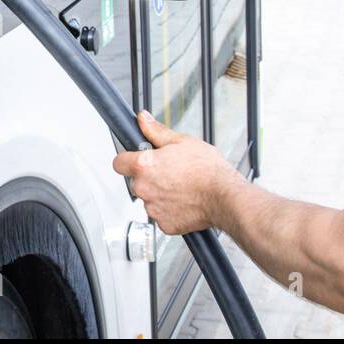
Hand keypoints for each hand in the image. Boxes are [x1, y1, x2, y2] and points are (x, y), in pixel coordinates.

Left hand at [111, 110, 243, 234]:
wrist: (224, 196)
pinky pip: (161, 215)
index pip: (119, 163)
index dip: (127, 159)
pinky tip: (184, 200)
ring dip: (159, 194)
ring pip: (149, 199)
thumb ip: (156, 131)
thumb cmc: (207, 169)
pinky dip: (170, 209)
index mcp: (144, 166)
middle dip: (148, 177)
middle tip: (169, 172)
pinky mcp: (164, 224)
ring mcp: (153, 209)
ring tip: (180, 186)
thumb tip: (142, 119)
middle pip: (136, 182)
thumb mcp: (181, 141)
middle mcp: (144, 188)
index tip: (136, 160)